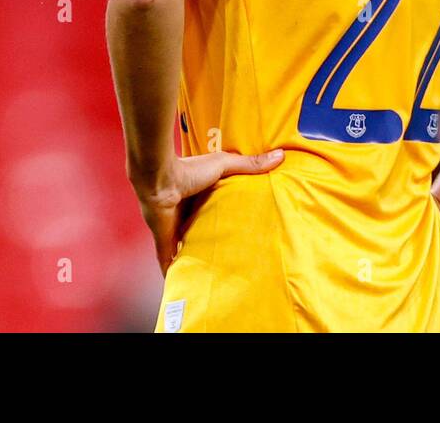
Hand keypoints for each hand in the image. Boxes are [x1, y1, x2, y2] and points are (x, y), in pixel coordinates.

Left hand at [133, 148, 284, 275]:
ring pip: (184, 248)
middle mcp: (184, 214)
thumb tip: (280, 156)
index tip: (238, 227)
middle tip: (227, 255)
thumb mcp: (223, 165)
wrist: (159, 180)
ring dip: (193, 259)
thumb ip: (249, 164)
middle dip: (208, 241)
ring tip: (208, 273)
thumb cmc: (189, 170)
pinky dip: (173, 272)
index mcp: (198, 196)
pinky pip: (168, 261)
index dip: (222, 217)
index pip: (210, 209)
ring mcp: (173, 228)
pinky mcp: (164, 241)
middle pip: (198, 231)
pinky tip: (181, 284)